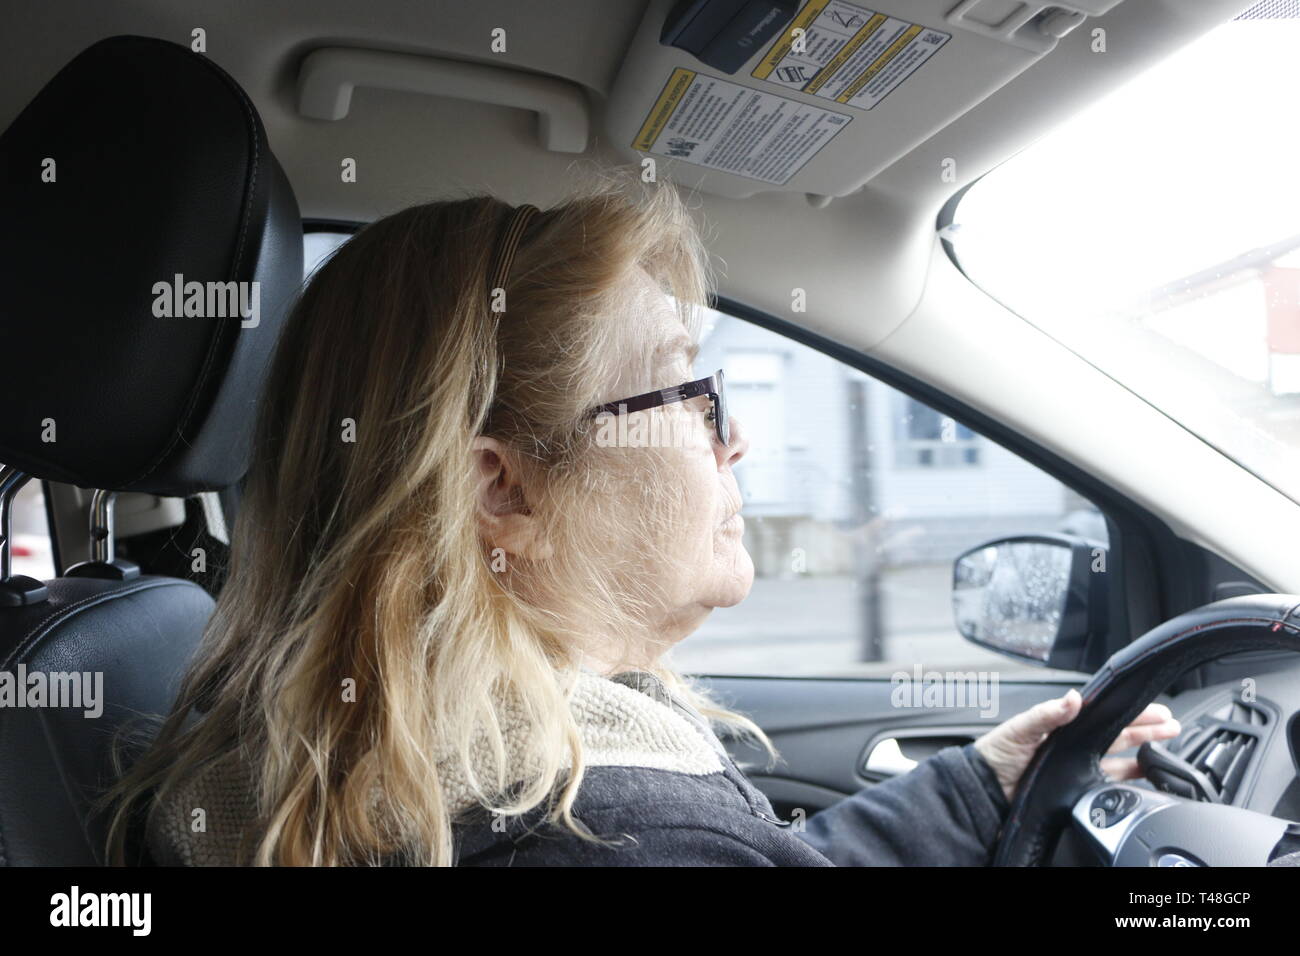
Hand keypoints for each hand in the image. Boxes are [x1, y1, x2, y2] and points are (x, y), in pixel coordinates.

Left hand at [972, 689, 1180, 801]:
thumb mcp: (1020, 727)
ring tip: (1167, 746)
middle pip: (1119, 735)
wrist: (984, 786)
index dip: (1131, 713)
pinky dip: (1129, 781)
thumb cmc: (996, 752)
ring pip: (1120, 758)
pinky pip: (1109, 784)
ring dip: (1144, 752)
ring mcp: (1077, 767)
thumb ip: (1047, 713)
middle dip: (1147, 729)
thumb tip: (1073, 697)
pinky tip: (1145, 777)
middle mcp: (1075, 745)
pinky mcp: (1076, 788)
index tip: (1157, 709)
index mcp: (1064, 726)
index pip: (1104, 716)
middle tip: (1173, 726)